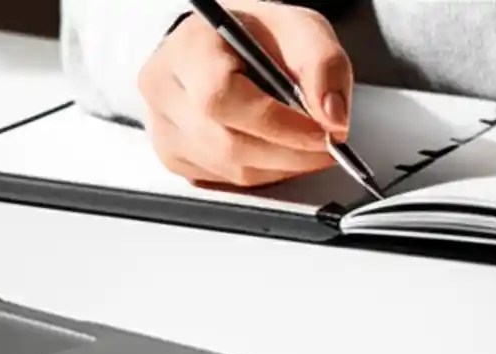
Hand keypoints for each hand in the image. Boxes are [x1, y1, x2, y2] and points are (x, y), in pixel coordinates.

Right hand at [137, 0, 351, 186]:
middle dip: (290, 153)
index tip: (322, 134)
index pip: (223, 99)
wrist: (223, 45)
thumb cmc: (256, 37)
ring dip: (281, 166)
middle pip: (228, 144)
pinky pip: (226, 182)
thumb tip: (332, 119)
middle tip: (327, 146)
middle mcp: (164, 88)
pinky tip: (275, 151)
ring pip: (231, 170)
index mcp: (189, 47)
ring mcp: (163, 127)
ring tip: (306, 146)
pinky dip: (262, 173)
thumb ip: (324, 65)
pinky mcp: (173, 157)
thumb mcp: (300, 30)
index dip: (279, 125)